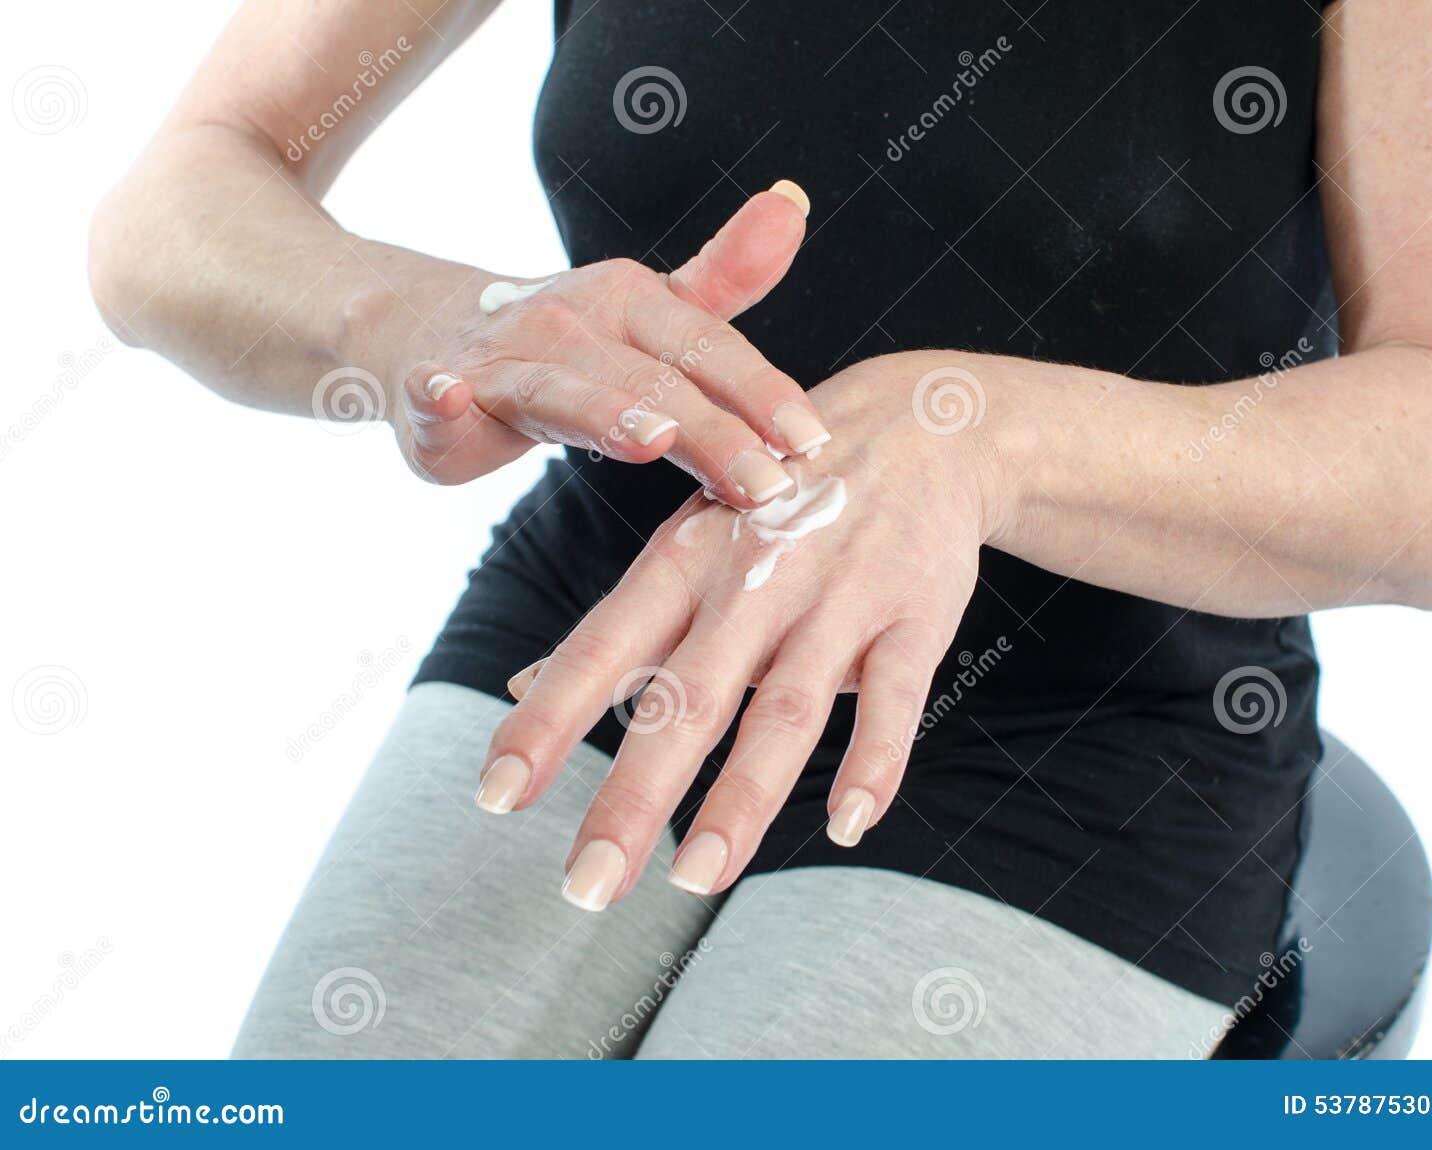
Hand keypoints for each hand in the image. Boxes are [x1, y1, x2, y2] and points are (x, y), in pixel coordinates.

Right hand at [388, 181, 828, 506]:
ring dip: (605, 413)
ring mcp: (505, 355)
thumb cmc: (572, 342)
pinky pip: (438, 393)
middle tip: (764, 487)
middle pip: (653, 383)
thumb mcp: (652, 311)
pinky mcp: (443, 391)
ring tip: (652, 440)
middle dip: (712, 435)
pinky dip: (438, 396)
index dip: (761, 392)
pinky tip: (444, 396)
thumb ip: (726, 276)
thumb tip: (793, 199)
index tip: (812, 441)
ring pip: (563, 391)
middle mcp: (574, 321)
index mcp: (632, 303)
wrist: (435, 333)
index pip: (710, 349)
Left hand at [474, 351, 1008, 908]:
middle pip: (685, 699)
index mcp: (682, 566)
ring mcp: (835, 599)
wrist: (918, 426)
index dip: (545, 720)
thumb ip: (619, 632)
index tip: (495, 797)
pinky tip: (850, 823)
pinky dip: (874, 760)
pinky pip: (894, 696)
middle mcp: (750, 582)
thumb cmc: (778, 504)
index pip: (599, 650)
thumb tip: (519, 688)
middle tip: (587, 887)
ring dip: (741, 798)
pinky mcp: (912, 615)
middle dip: (633, 795)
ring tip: (696, 880)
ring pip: (783, 709)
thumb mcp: (690, 548)